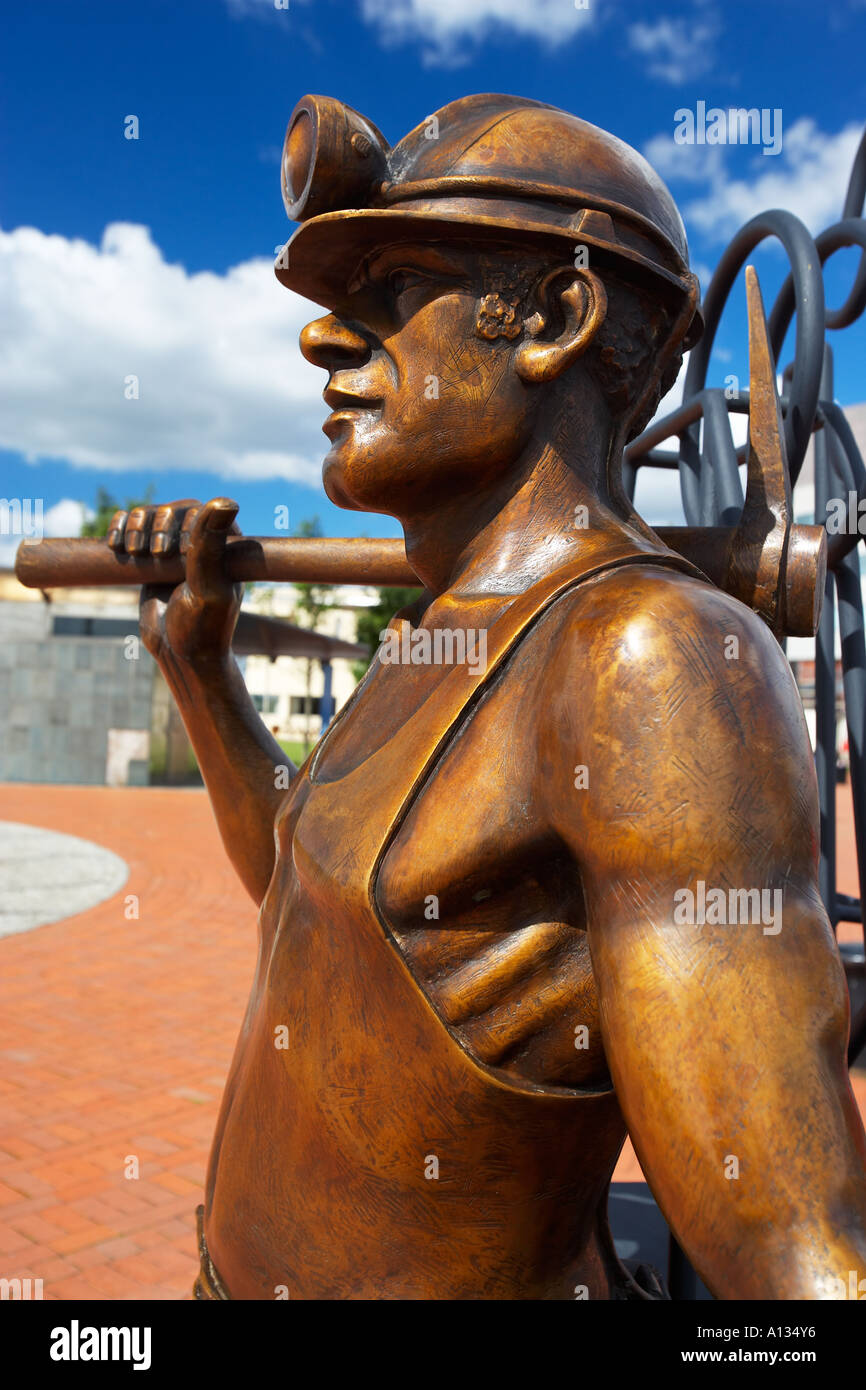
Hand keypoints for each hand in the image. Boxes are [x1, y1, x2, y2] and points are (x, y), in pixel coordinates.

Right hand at [107, 498, 242, 666]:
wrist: (180, 655)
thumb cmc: (202, 627)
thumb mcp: (207, 586)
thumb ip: (210, 546)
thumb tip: (227, 501)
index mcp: (227, 544)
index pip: (201, 511)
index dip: (183, 524)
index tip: (179, 555)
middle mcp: (203, 542)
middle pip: (172, 509)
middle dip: (156, 524)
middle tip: (154, 553)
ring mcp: (174, 548)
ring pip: (150, 514)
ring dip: (137, 526)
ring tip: (134, 552)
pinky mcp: (150, 558)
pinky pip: (131, 527)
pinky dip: (120, 528)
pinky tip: (115, 544)